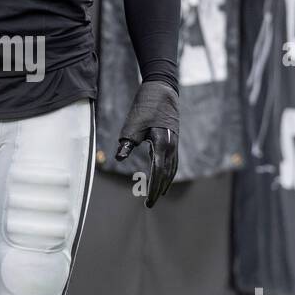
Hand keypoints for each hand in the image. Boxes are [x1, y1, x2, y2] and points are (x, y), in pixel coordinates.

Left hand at [116, 80, 179, 207]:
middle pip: (167, 174)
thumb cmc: (146, 106)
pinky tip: (162, 176)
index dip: (153, 188)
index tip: (148, 201)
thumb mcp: (133, 125)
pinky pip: (172, 161)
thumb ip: (127, 143)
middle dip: (158, 189)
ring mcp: (175, 143)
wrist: (162, 89)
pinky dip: (168, 172)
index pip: (158, 172)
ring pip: (171, 168)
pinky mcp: (173, 140)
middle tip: (149, 204)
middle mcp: (172, 146)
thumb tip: (119, 157)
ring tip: (157, 195)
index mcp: (163, 143)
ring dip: (164, 183)